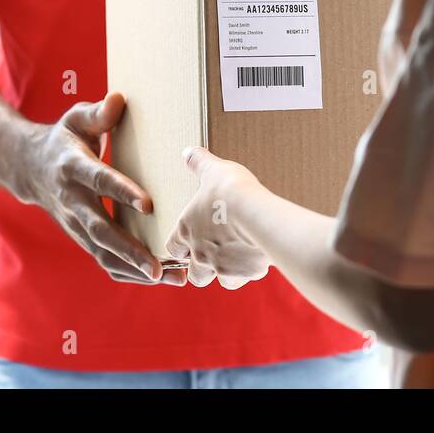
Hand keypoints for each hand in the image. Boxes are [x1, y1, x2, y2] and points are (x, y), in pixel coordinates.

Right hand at [9, 92, 184, 286]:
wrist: (28, 166)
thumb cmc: (63, 138)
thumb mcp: (75, 117)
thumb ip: (97, 112)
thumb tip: (118, 99)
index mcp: (72, 168)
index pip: (99, 181)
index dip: (122, 192)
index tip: (149, 205)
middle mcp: (71, 201)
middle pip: (100, 229)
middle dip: (129, 250)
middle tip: (158, 266)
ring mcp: (74, 224)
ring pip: (102, 253)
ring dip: (134, 269)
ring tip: (168, 277)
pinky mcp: (80, 237)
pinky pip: (102, 260)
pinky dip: (127, 273)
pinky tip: (157, 278)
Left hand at [166, 147, 270, 289]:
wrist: (255, 214)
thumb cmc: (230, 191)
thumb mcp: (213, 170)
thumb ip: (200, 163)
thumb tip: (188, 152)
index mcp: (187, 230)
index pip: (173, 248)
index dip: (182, 247)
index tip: (190, 242)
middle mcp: (200, 253)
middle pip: (195, 275)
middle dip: (205, 269)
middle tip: (218, 255)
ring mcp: (221, 267)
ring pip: (222, 281)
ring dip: (230, 272)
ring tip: (242, 256)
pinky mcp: (243, 273)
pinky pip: (246, 277)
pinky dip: (251, 270)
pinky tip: (260, 255)